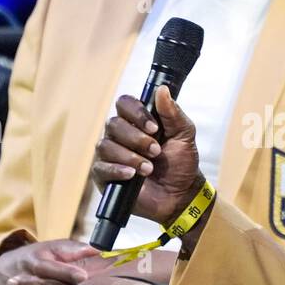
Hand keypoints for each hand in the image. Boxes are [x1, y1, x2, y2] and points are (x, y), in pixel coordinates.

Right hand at [92, 86, 202, 225]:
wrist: (181, 195)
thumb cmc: (181, 164)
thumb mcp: (184, 136)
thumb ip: (173, 113)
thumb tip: (162, 89)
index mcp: (137, 121)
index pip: (124, 103)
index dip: (136, 113)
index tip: (154, 128)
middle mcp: (120, 135)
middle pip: (113, 124)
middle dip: (137, 139)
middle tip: (156, 152)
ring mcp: (111, 155)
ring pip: (106, 146)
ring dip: (130, 156)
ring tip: (149, 169)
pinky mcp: (105, 176)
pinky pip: (101, 167)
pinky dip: (117, 170)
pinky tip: (131, 175)